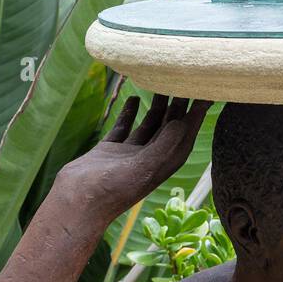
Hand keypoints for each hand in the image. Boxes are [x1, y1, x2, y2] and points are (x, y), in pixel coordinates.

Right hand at [56, 93, 210, 218]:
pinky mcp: (111, 151)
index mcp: (163, 164)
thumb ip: (164, 146)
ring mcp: (130, 155)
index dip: (196, 114)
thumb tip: (182, 122)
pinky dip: (129, 113)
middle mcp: (150, 159)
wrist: (77, 203)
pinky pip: (124, 128)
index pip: (186, 134)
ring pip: (148, 125)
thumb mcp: (142, 168)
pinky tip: (133, 98)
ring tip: (162, 82)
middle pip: (170, 127)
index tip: (205, 91)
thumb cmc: (112, 190)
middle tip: (185, 78)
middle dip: (178, 105)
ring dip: (156, 106)